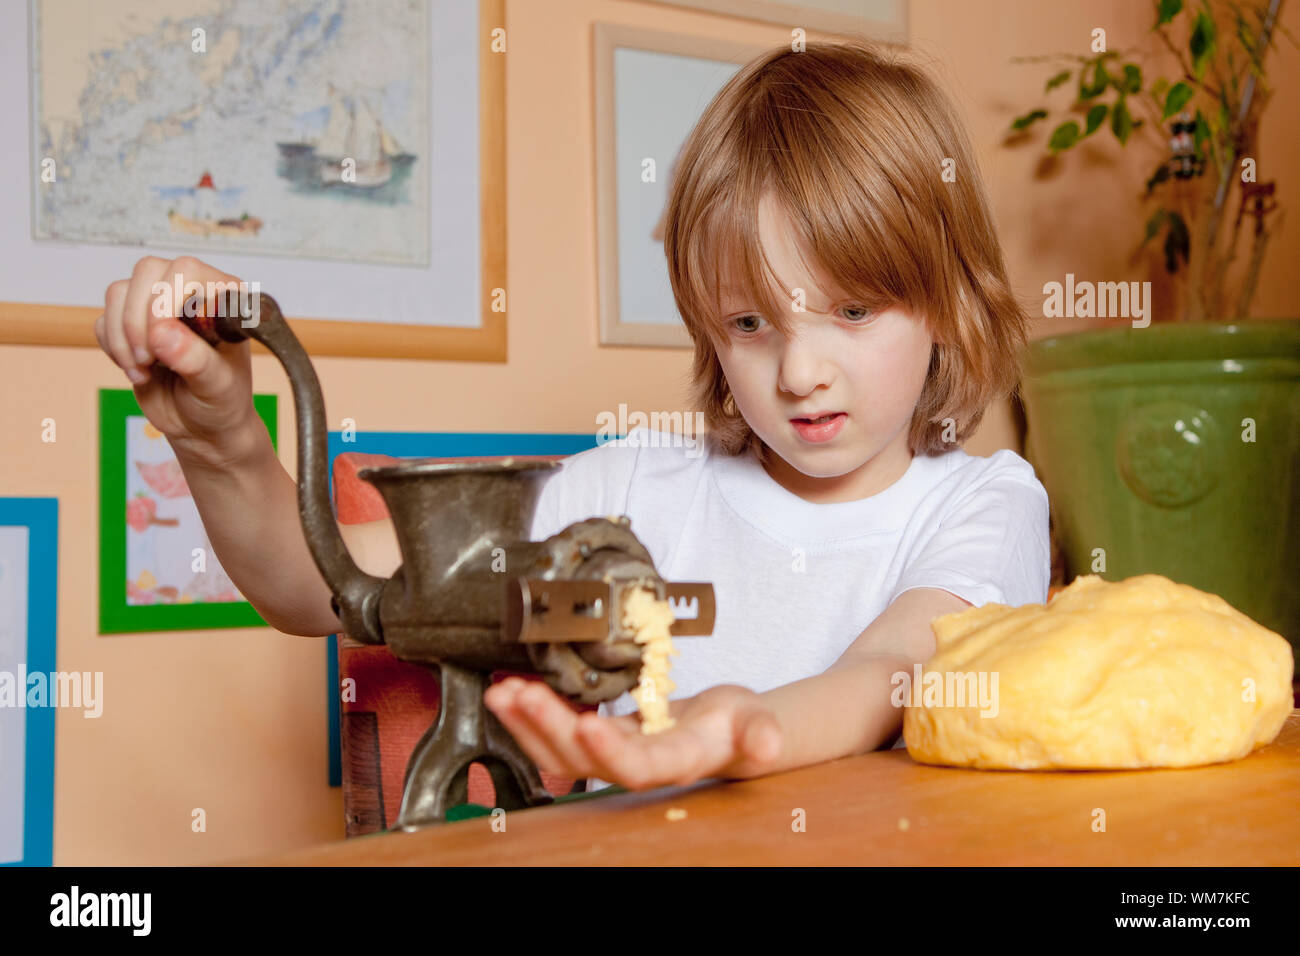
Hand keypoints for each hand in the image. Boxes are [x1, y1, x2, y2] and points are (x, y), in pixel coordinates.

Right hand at [95, 256, 259, 465]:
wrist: (202, 426)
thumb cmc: (222, 401)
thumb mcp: (217, 386)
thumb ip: (195, 360)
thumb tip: (162, 333)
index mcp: (223, 298)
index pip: (187, 270)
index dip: (165, 301)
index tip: (162, 341)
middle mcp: (191, 292)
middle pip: (147, 272)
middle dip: (138, 320)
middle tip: (149, 359)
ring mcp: (158, 305)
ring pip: (119, 292)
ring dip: (122, 337)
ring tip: (144, 370)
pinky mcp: (131, 323)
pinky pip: (103, 319)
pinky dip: (112, 347)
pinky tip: (138, 371)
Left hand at [484, 678, 783, 791]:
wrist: (727, 730)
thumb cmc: (740, 724)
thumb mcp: (759, 721)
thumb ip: (764, 733)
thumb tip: (770, 745)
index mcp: (676, 760)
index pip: (640, 766)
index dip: (613, 753)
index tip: (588, 727)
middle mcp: (638, 764)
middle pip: (586, 758)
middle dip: (550, 726)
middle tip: (521, 694)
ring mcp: (613, 753)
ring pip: (562, 750)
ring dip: (528, 723)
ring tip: (503, 692)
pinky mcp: (598, 739)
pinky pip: (557, 734)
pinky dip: (531, 714)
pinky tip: (511, 692)